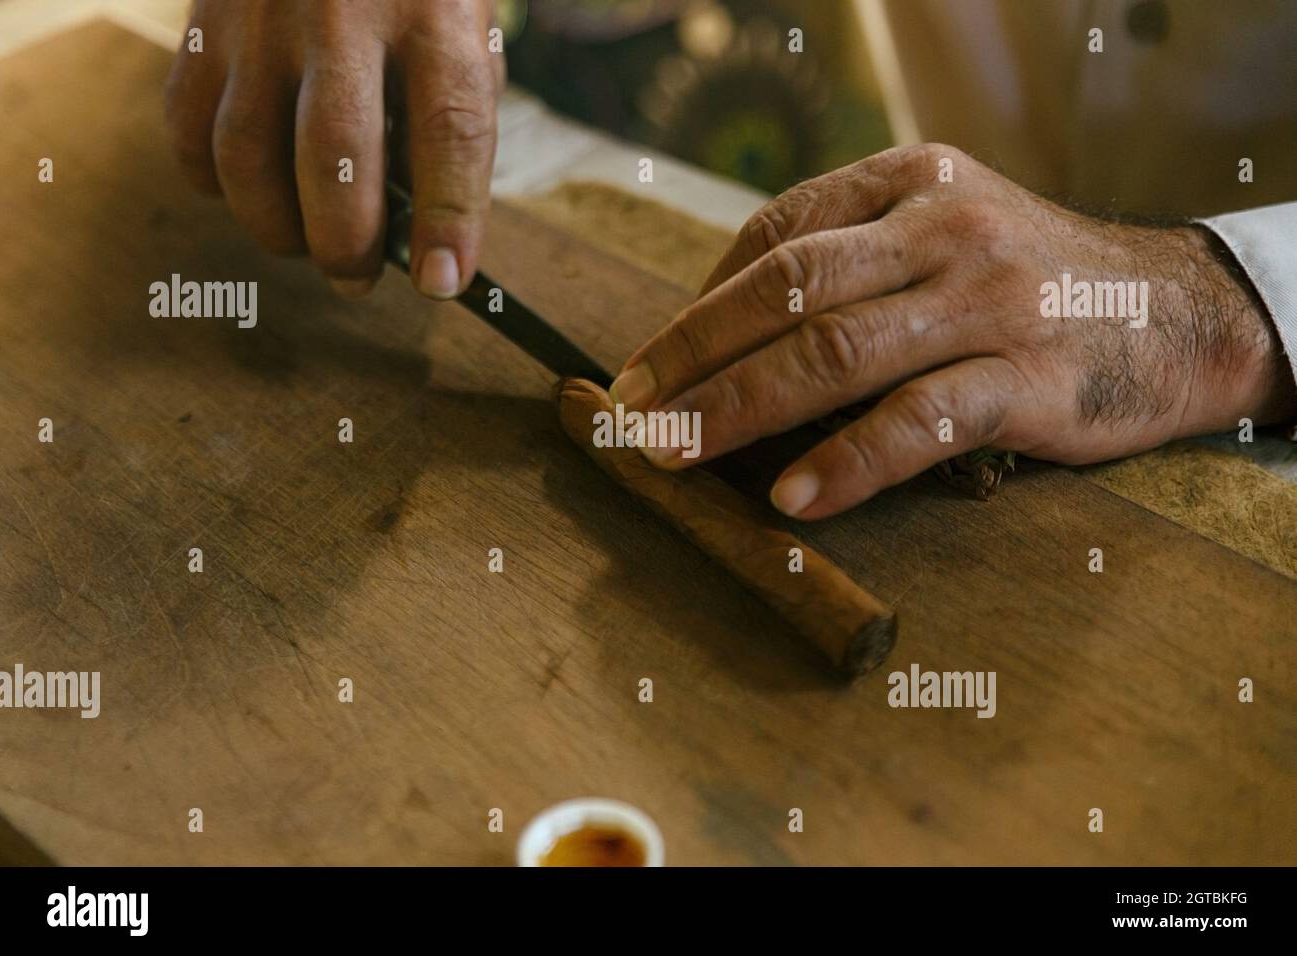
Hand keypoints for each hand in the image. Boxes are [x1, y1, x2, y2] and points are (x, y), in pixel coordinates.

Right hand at [164, 0, 501, 298]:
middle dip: (346, 244)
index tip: (441, 282)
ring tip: (306, 241)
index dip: (448, 220)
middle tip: (356, 278)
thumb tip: (418, 235)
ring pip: (247, 156)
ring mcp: (261, 15)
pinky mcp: (201, 22)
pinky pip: (190, 131)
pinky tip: (257, 188)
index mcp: (433, 12)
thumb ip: (447, 125)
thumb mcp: (461, 34)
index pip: (450, 131)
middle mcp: (344, 10)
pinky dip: (219, 185)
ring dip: (277, 226)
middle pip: (334, 155)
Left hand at [610, 145, 1296, 519]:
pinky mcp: (1027, 380)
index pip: (778, 235)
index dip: (701, 303)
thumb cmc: (1036, 280)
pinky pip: (917, 422)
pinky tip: (792, 497)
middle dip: (694, 355)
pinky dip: (846, 462)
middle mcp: (944, 230)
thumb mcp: (947, 232)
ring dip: (737, 408)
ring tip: (673, 453)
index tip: (652, 361)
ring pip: (835, 353)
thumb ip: (857, 261)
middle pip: (788, 291)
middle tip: (632, 411)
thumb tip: (733, 333)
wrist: (1181, 312)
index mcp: (912, 182)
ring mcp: (987, 303)